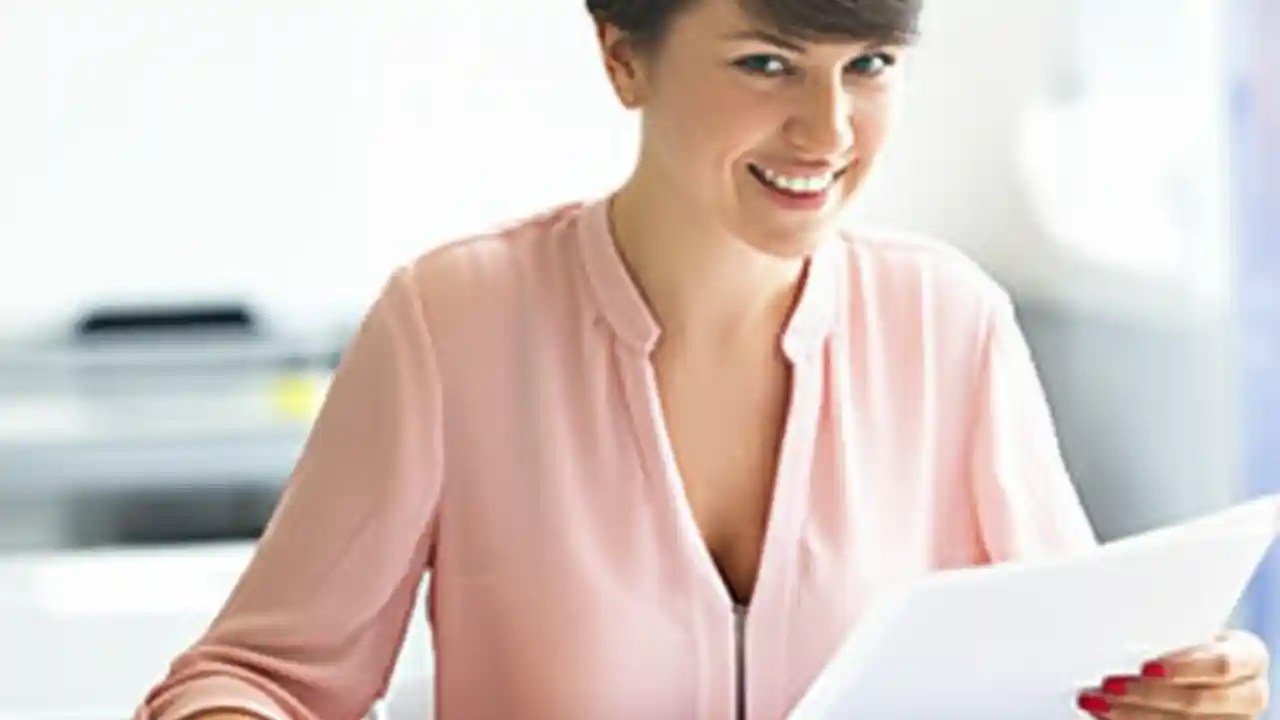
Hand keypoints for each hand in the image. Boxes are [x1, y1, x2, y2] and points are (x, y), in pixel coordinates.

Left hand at [1077, 630, 1270, 717]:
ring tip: (1094, 701)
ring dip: (1131, 714)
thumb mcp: (1189, 622)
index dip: (1184, 667)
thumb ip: (1169, 625)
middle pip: (1197, 701)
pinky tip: (1105, 715)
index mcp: (1249, 657)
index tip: (1145, 666)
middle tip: (1107, 685)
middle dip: (1147, 695)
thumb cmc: (1190, 631)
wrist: (1202, 658)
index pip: (1221, 665)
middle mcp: (1249, 694)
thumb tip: (1120, 615)